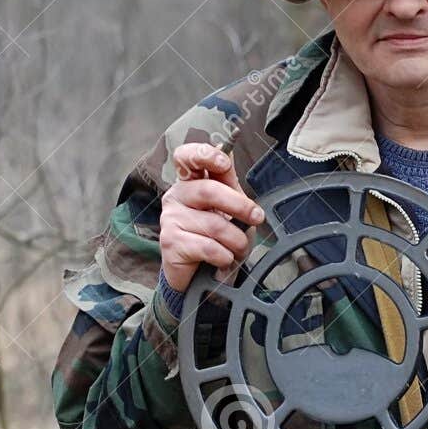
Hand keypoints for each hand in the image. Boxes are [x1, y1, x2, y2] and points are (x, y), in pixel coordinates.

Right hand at [159, 143, 264, 293]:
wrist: (201, 275)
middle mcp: (176, 196)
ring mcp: (170, 219)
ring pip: (214, 224)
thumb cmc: (216, 237)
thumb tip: (227, 152)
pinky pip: (208, 247)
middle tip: (257, 218)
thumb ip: (228, 182)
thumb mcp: (229, 207)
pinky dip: (225, 256)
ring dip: (236, 240)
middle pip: (208, 190)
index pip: (186, 156)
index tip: (224, 162)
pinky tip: (223, 259)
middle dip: (240, 206)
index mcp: (190, 182)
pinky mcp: (170, 243)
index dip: (204, 154)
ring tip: (238, 248)